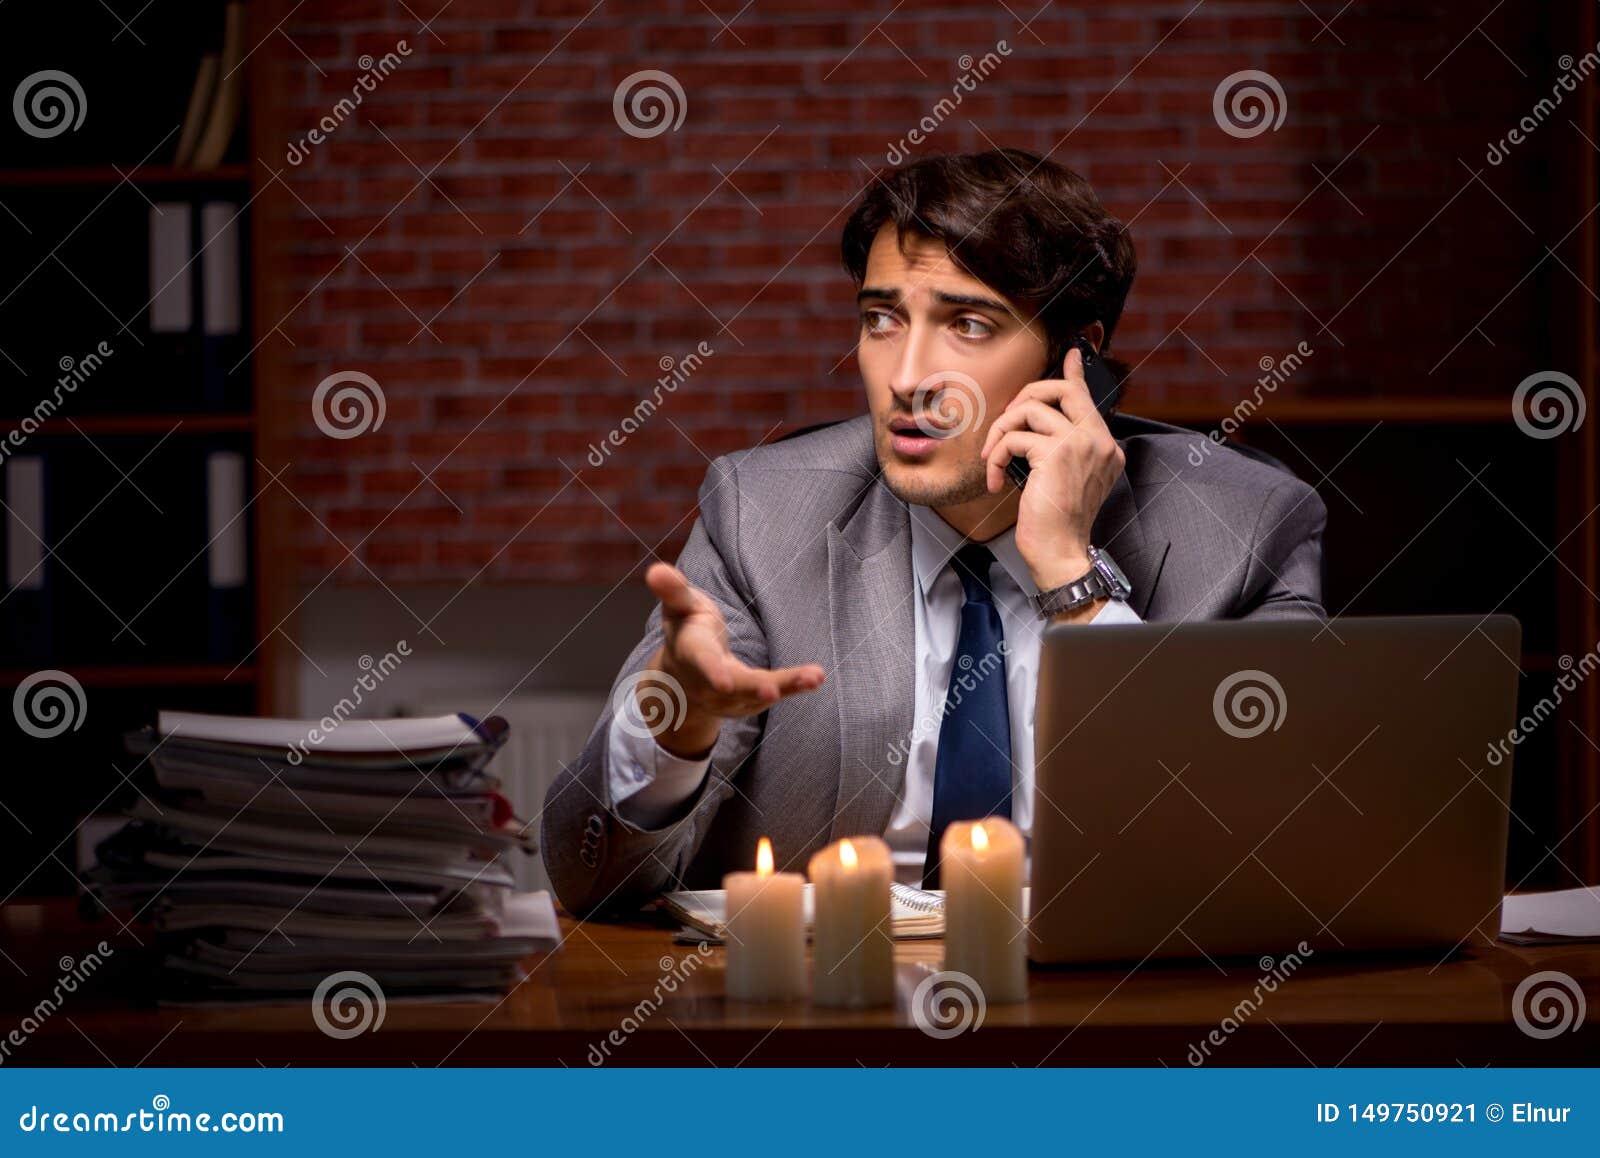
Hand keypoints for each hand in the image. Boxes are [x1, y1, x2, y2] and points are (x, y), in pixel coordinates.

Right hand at [636, 562, 824, 757]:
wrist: (682, 679)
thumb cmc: (686, 631)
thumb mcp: (679, 607)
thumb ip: (673, 590)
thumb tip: (655, 570)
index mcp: (692, 654)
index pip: (701, 662)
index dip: (711, 671)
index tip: (724, 682)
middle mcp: (709, 683)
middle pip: (733, 686)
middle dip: (752, 688)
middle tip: (772, 691)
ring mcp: (730, 698)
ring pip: (757, 694)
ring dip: (787, 686)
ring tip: (813, 677)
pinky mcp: (750, 701)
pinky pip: (775, 693)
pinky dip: (796, 686)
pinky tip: (817, 678)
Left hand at [979, 347, 1124, 589]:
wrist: (1061, 554)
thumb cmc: (1058, 524)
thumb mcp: (1064, 481)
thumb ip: (1060, 450)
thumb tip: (1034, 428)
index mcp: (1105, 447)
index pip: (1088, 398)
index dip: (1075, 373)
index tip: (1072, 354)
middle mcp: (1098, 441)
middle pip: (1061, 389)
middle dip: (1025, 395)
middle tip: (1006, 420)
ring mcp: (1080, 445)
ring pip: (1030, 409)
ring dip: (1001, 431)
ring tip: (993, 459)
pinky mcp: (1055, 454)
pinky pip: (1013, 437)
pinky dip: (996, 457)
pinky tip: (997, 480)